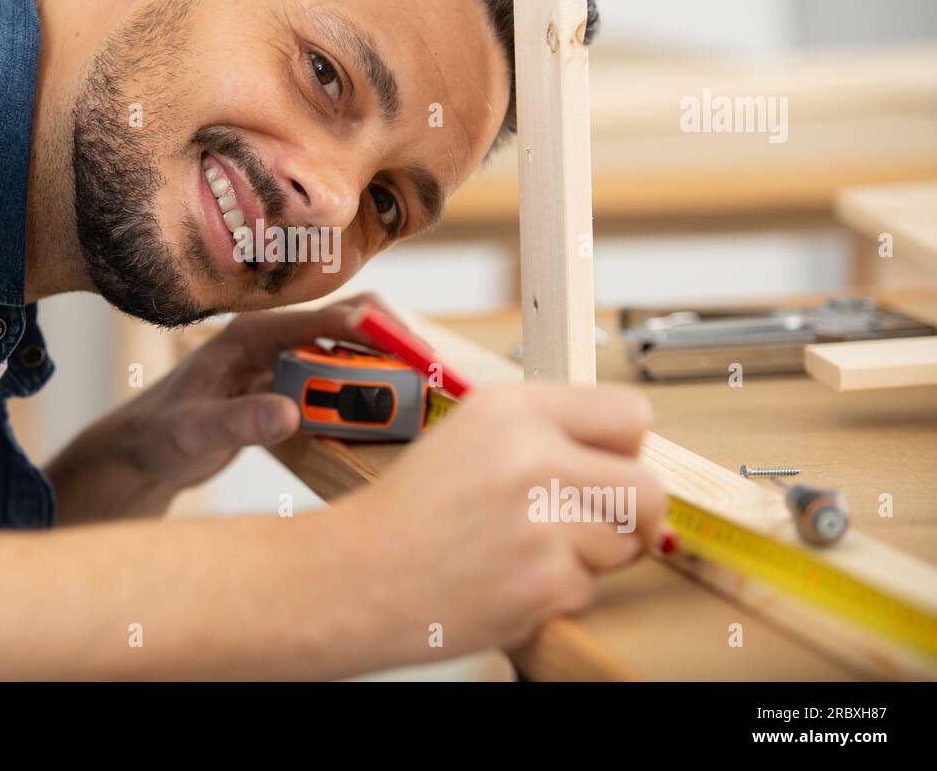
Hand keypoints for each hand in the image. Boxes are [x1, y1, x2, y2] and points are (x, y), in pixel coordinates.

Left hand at [58, 293, 418, 494]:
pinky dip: (365, 398)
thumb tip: (290, 413)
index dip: (374, 329)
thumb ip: (239, 421)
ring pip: (349, 356)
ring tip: (417, 402)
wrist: (141, 453)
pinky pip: (338, 385)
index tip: (412, 350)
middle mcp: (272, 341)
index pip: (325, 318)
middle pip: (349, 328)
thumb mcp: (194, 432)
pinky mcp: (288, 389)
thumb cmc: (158, 433)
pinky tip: (384, 421)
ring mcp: (282, 364)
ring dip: (382, 375)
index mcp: (250, 334)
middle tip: (430, 378)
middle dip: (392, 348)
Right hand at [336, 381, 663, 657]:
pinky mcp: (543, 582)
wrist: (356, 575)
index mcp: (513, 409)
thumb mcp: (470, 436)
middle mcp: (532, 456)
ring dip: (590, 558)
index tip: (612, 468)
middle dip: (633, 516)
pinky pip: (589, 590)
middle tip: (597, 526)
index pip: (629, 413)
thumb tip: (622, 452)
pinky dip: (556, 594)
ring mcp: (541, 521)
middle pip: (648, 487)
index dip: (626, 449)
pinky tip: (508, 579)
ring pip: (626, 545)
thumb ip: (544, 432)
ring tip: (529, 552)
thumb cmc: (409, 512)